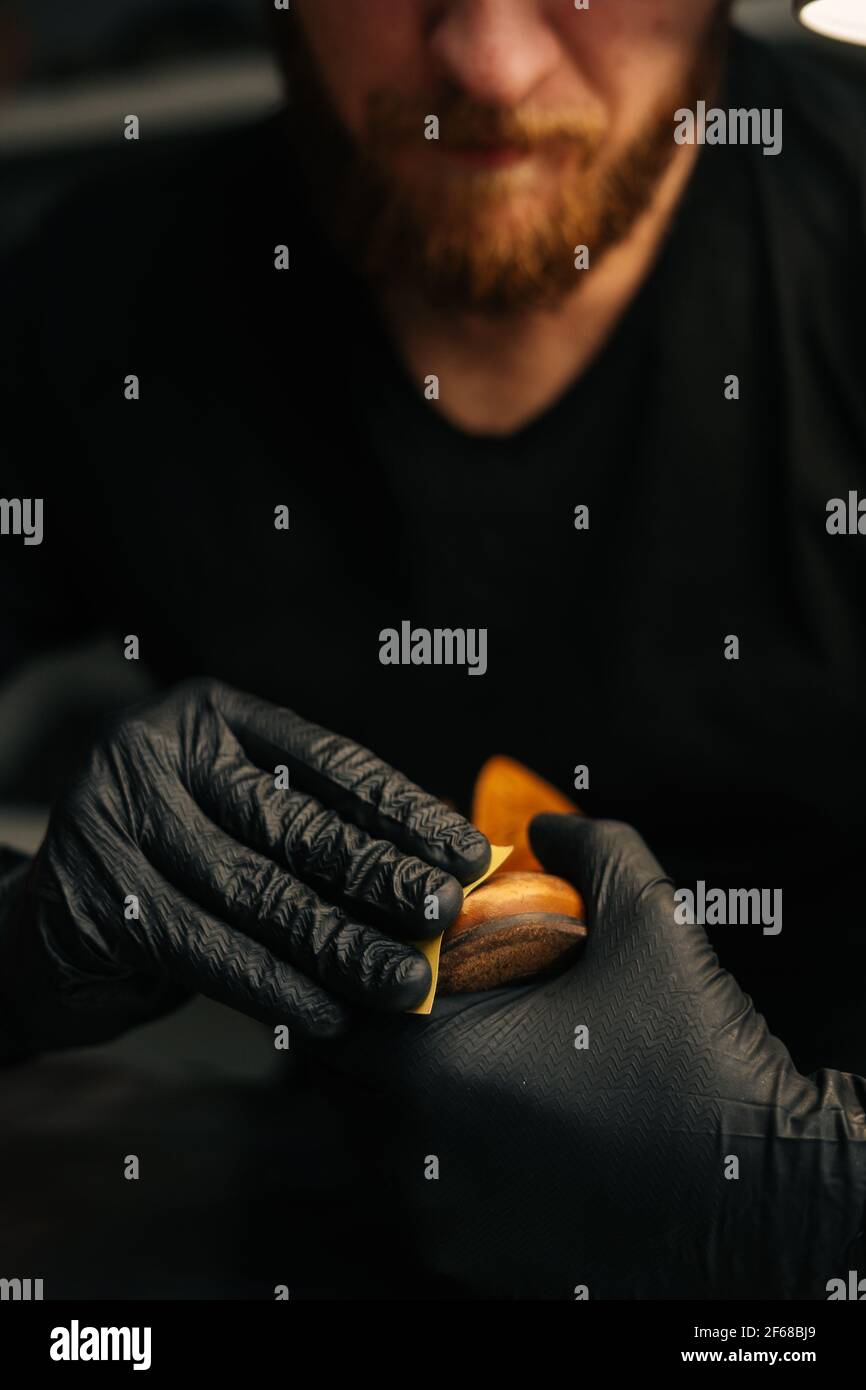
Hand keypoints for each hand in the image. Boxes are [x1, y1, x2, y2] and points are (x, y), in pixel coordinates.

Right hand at [0, 678, 489, 1050]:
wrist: (37, 932)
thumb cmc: (168, 872)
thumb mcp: (239, 826)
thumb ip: (315, 834)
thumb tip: (436, 875)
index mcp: (211, 718)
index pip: (329, 762)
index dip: (406, 811)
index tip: (468, 854)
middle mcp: (158, 751)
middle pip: (297, 822)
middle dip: (382, 874)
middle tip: (446, 914)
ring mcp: (120, 818)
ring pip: (258, 890)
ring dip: (342, 942)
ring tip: (405, 979)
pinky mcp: (98, 893)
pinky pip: (210, 949)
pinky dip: (276, 986)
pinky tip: (330, 1013)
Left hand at [324, 815, 865, 1297]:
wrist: (760, 1195)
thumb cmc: (696, 1056)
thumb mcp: (649, 922)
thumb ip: (588, 848)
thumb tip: (543, 824)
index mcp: (433, 1065)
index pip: (342, 998)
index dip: (369, 966)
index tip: (416, 957)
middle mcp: (410, 1154)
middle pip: (342, 1073)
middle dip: (379, 1030)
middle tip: (435, 1005)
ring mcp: (430, 1221)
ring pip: (365, 1140)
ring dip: (393, 1097)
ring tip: (463, 1066)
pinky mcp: (458, 1264)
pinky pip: (408, 1200)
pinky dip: (428, 1161)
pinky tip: (489, 1132)